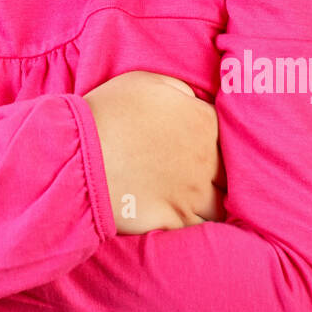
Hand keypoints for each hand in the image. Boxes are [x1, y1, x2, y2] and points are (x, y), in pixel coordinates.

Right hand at [85, 70, 225, 234]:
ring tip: (200, 202)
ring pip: (223, 206)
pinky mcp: (175, 220)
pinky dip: (198, 227)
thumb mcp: (144, 81)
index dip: (220, 143)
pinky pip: (201, 230)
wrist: (78, 154)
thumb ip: (180, 90)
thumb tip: (193, 101)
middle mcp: (206, 158)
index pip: (231, 136)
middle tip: (204, 176)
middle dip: (223, 175)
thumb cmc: (107, 112)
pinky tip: (186, 221)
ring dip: (215, 204)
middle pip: (232, 173)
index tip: (207, 148)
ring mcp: (193, 193)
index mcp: (203, 121)